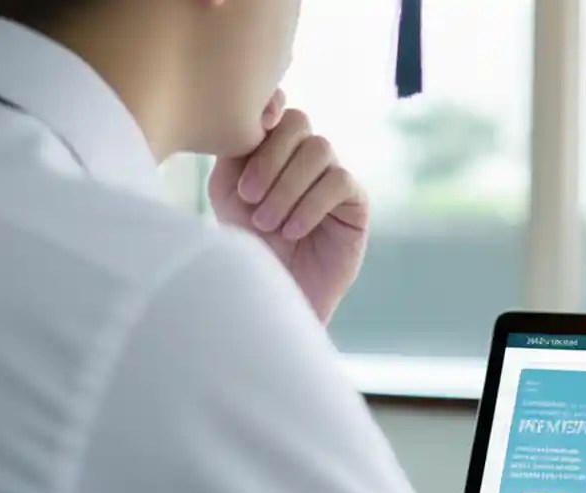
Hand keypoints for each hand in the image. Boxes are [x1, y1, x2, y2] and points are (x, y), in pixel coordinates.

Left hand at [208, 90, 369, 323]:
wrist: (276, 292)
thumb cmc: (248, 242)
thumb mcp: (229, 192)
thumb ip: (236, 151)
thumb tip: (252, 117)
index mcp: (275, 147)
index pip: (279, 107)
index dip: (268, 107)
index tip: (248, 131)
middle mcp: (306, 156)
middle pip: (298, 123)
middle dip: (269, 158)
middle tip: (248, 196)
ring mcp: (333, 176)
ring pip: (319, 150)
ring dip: (287, 186)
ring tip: (268, 223)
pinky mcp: (356, 202)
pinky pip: (338, 182)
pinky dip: (310, 204)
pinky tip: (293, 230)